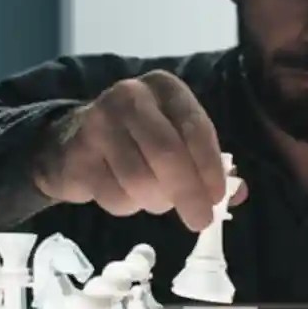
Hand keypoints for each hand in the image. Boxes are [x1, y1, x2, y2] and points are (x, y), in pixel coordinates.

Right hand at [32, 69, 247, 230]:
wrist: (70, 140)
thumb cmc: (139, 139)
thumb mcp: (176, 137)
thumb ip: (206, 161)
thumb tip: (237, 193)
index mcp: (163, 88)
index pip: (195, 127)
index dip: (210, 167)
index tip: (217, 197)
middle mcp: (129, 97)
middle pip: (167, 153)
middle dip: (188, 193)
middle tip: (200, 221)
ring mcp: (97, 124)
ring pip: (140, 181)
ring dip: (156, 202)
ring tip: (155, 197)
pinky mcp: (76, 156)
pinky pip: (114, 196)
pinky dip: (128, 207)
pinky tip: (124, 193)